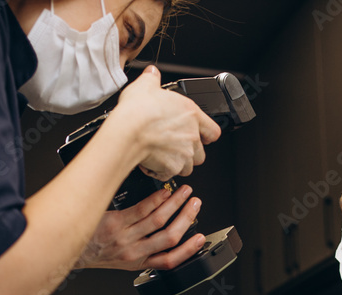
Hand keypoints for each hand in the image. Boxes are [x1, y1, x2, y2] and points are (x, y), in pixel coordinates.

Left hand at [75, 185, 205, 270]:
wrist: (67, 246)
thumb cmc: (92, 251)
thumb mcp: (121, 259)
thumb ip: (141, 250)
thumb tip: (163, 232)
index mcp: (137, 263)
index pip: (169, 261)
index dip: (188, 250)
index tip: (201, 239)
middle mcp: (133, 252)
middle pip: (169, 237)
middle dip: (187, 219)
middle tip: (196, 204)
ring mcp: (124, 238)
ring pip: (158, 221)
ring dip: (175, 204)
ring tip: (184, 192)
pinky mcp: (114, 223)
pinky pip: (141, 210)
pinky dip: (156, 200)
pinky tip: (163, 193)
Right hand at [111, 66, 221, 181]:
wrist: (128, 131)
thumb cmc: (138, 110)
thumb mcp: (145, 85)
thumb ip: (152, 79)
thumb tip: (152, 73)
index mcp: (191, 113)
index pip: (213, 131)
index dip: (208, 135)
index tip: (203, 137)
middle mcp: (191, 135)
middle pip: (200, 153)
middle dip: (189, 153)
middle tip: (175, 147)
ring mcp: (184, 153)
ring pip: (188, 167)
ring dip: (177, 164)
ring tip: (163, 156)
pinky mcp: (172, 168)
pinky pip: (170, 175)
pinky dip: (161, 172)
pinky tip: (151, 163)